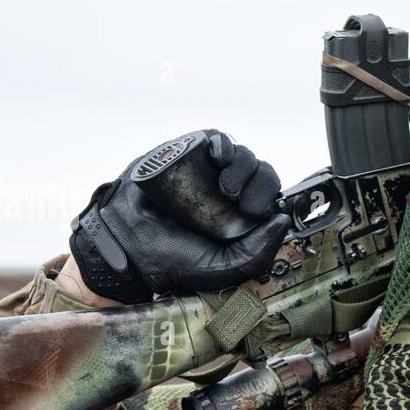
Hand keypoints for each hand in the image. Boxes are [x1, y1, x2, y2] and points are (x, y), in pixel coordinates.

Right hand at [70, 129, 289, 302]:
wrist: (127, 241)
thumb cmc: (173, 259)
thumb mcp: (223, 269)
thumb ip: (257, 254)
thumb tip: (283, 220)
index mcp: (243, 219)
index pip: (271, 199)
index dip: (270, 200)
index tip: (256, 212)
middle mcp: (231, 194)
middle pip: (262, 175)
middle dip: (261, 184)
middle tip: (245, 203)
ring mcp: (211, 172)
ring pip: (244, 157)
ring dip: (244, 167)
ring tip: (225, 188)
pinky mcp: (191, 154)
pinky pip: (217, 140)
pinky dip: (224, 145)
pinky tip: (218, 158)